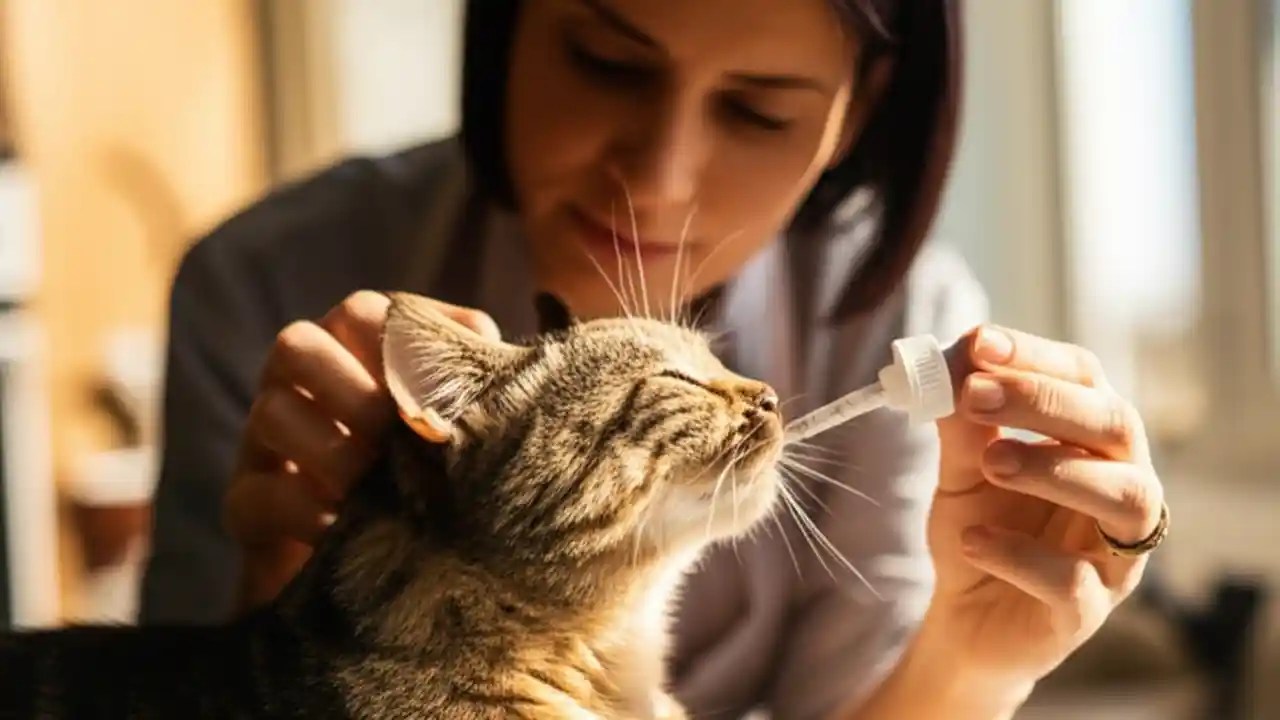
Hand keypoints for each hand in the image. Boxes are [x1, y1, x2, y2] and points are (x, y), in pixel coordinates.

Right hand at [222, 290, 500, 610]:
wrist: (394, 574)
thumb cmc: (438, 478)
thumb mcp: (463, 428)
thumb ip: (476, 388)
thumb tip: (501, 363)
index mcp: (358, 351)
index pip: (363, 313)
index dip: (399, 344)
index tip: (440, 396)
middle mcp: (303, 384)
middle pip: (296, 344)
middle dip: (353, 391)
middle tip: (399, 438)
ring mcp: (266, 442)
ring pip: (271, 412)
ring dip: (332, 450)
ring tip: (376, 486)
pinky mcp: (246, 504)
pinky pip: (257, 493)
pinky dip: (305, 509)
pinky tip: (347, 528)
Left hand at [923, 324, 1165, 686]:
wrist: (963, 618)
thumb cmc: (980, 528)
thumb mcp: (961, 468)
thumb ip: (961, 421)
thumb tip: (951, 358)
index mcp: (1091, 440)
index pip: (1086, 379)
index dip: (1038, 357)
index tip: (981, 342)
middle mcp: (1121, 486)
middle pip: (1117, 426)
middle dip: (1048, 402)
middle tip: (978, 396)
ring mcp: (1114, 553)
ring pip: (1125, 497)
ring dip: (1055, 470)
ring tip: (990, 464)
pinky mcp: (1090, 612)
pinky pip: (1074, 581)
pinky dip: (1021, 554)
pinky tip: (974, 542)